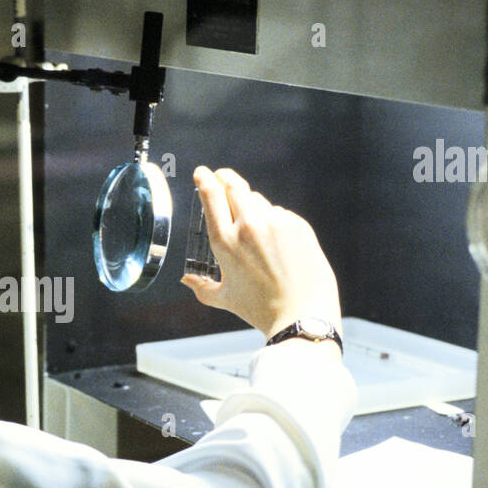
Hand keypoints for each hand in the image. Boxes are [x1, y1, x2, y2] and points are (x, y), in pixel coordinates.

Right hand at [180, 166, 341, 337]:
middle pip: (234, 186)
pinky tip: (277, 243)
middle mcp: (248, 226)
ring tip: (255, 230)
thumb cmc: (261, 309)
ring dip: (252, 206)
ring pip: (258, 200)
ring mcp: (275, 222)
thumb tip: (186, 281)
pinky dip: (275, 222)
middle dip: (226, 178)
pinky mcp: (297, 224)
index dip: (206, 180)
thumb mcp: (225, 299)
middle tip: (223, 176)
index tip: (203, 173)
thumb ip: (201, 287)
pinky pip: (280, 214)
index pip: (211, 196)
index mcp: (225, 242)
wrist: (301, 314)